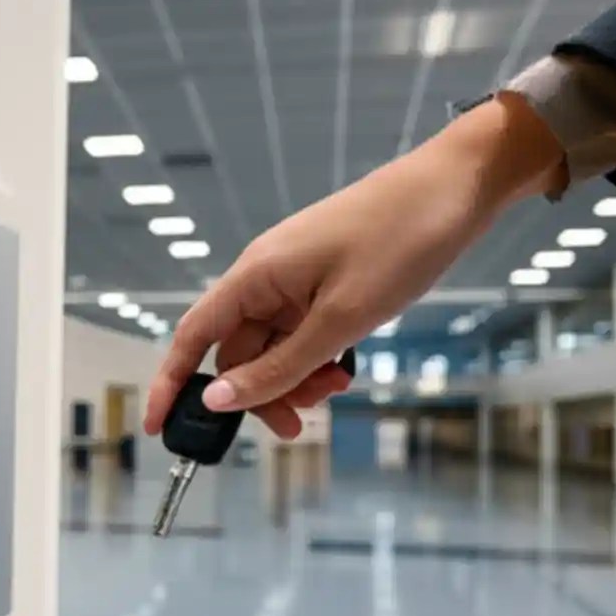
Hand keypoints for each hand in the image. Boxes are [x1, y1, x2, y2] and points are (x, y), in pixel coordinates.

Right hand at [143, 94, 563, 438]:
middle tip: (298, 428)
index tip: (158, 427)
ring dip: (295, 379)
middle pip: (237, 352)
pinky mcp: (322, 279)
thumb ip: (277, 367)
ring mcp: (294, 278)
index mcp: (254, 277)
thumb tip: (217, 401)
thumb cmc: (398, 242)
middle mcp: (264, 277)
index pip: (192, 337)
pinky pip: (301, 331)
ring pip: (273, 346)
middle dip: (262, 394)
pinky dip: (316, 357)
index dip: (170, 384)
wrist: (456, 187)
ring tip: (336, 388)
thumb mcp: (339, 320)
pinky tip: (345, 368)